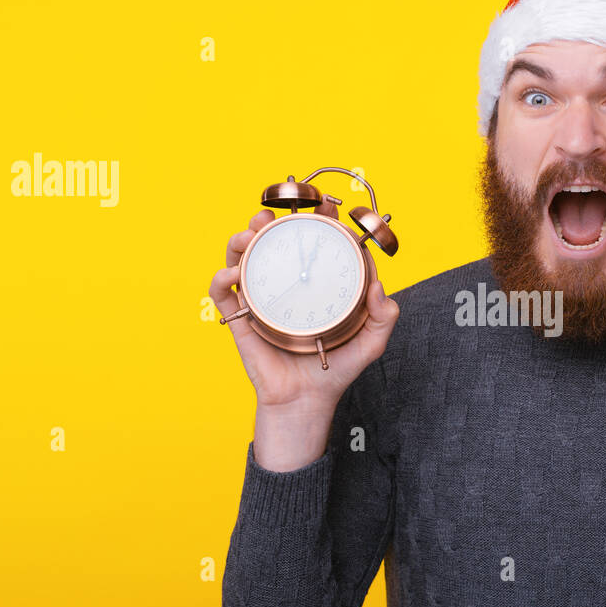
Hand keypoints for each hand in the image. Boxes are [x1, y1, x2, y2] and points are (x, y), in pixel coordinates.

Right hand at [209, 201, 400, 412]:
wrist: (305, 402)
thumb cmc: (335, 370)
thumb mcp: (370, 342)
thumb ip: (383, 317)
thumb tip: (379, 287)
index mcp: (313, 284)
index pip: (311, 242)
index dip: (316, 219)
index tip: (325, 205)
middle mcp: (285, 286)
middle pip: (271, 242)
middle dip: (268, 219)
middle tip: (275, 214)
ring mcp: (260, 300)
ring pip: (242, 258)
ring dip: (241, 239)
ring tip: (251, 234)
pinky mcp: (240, 319)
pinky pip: (222, 293)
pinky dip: (222, 278)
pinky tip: (234, 273)